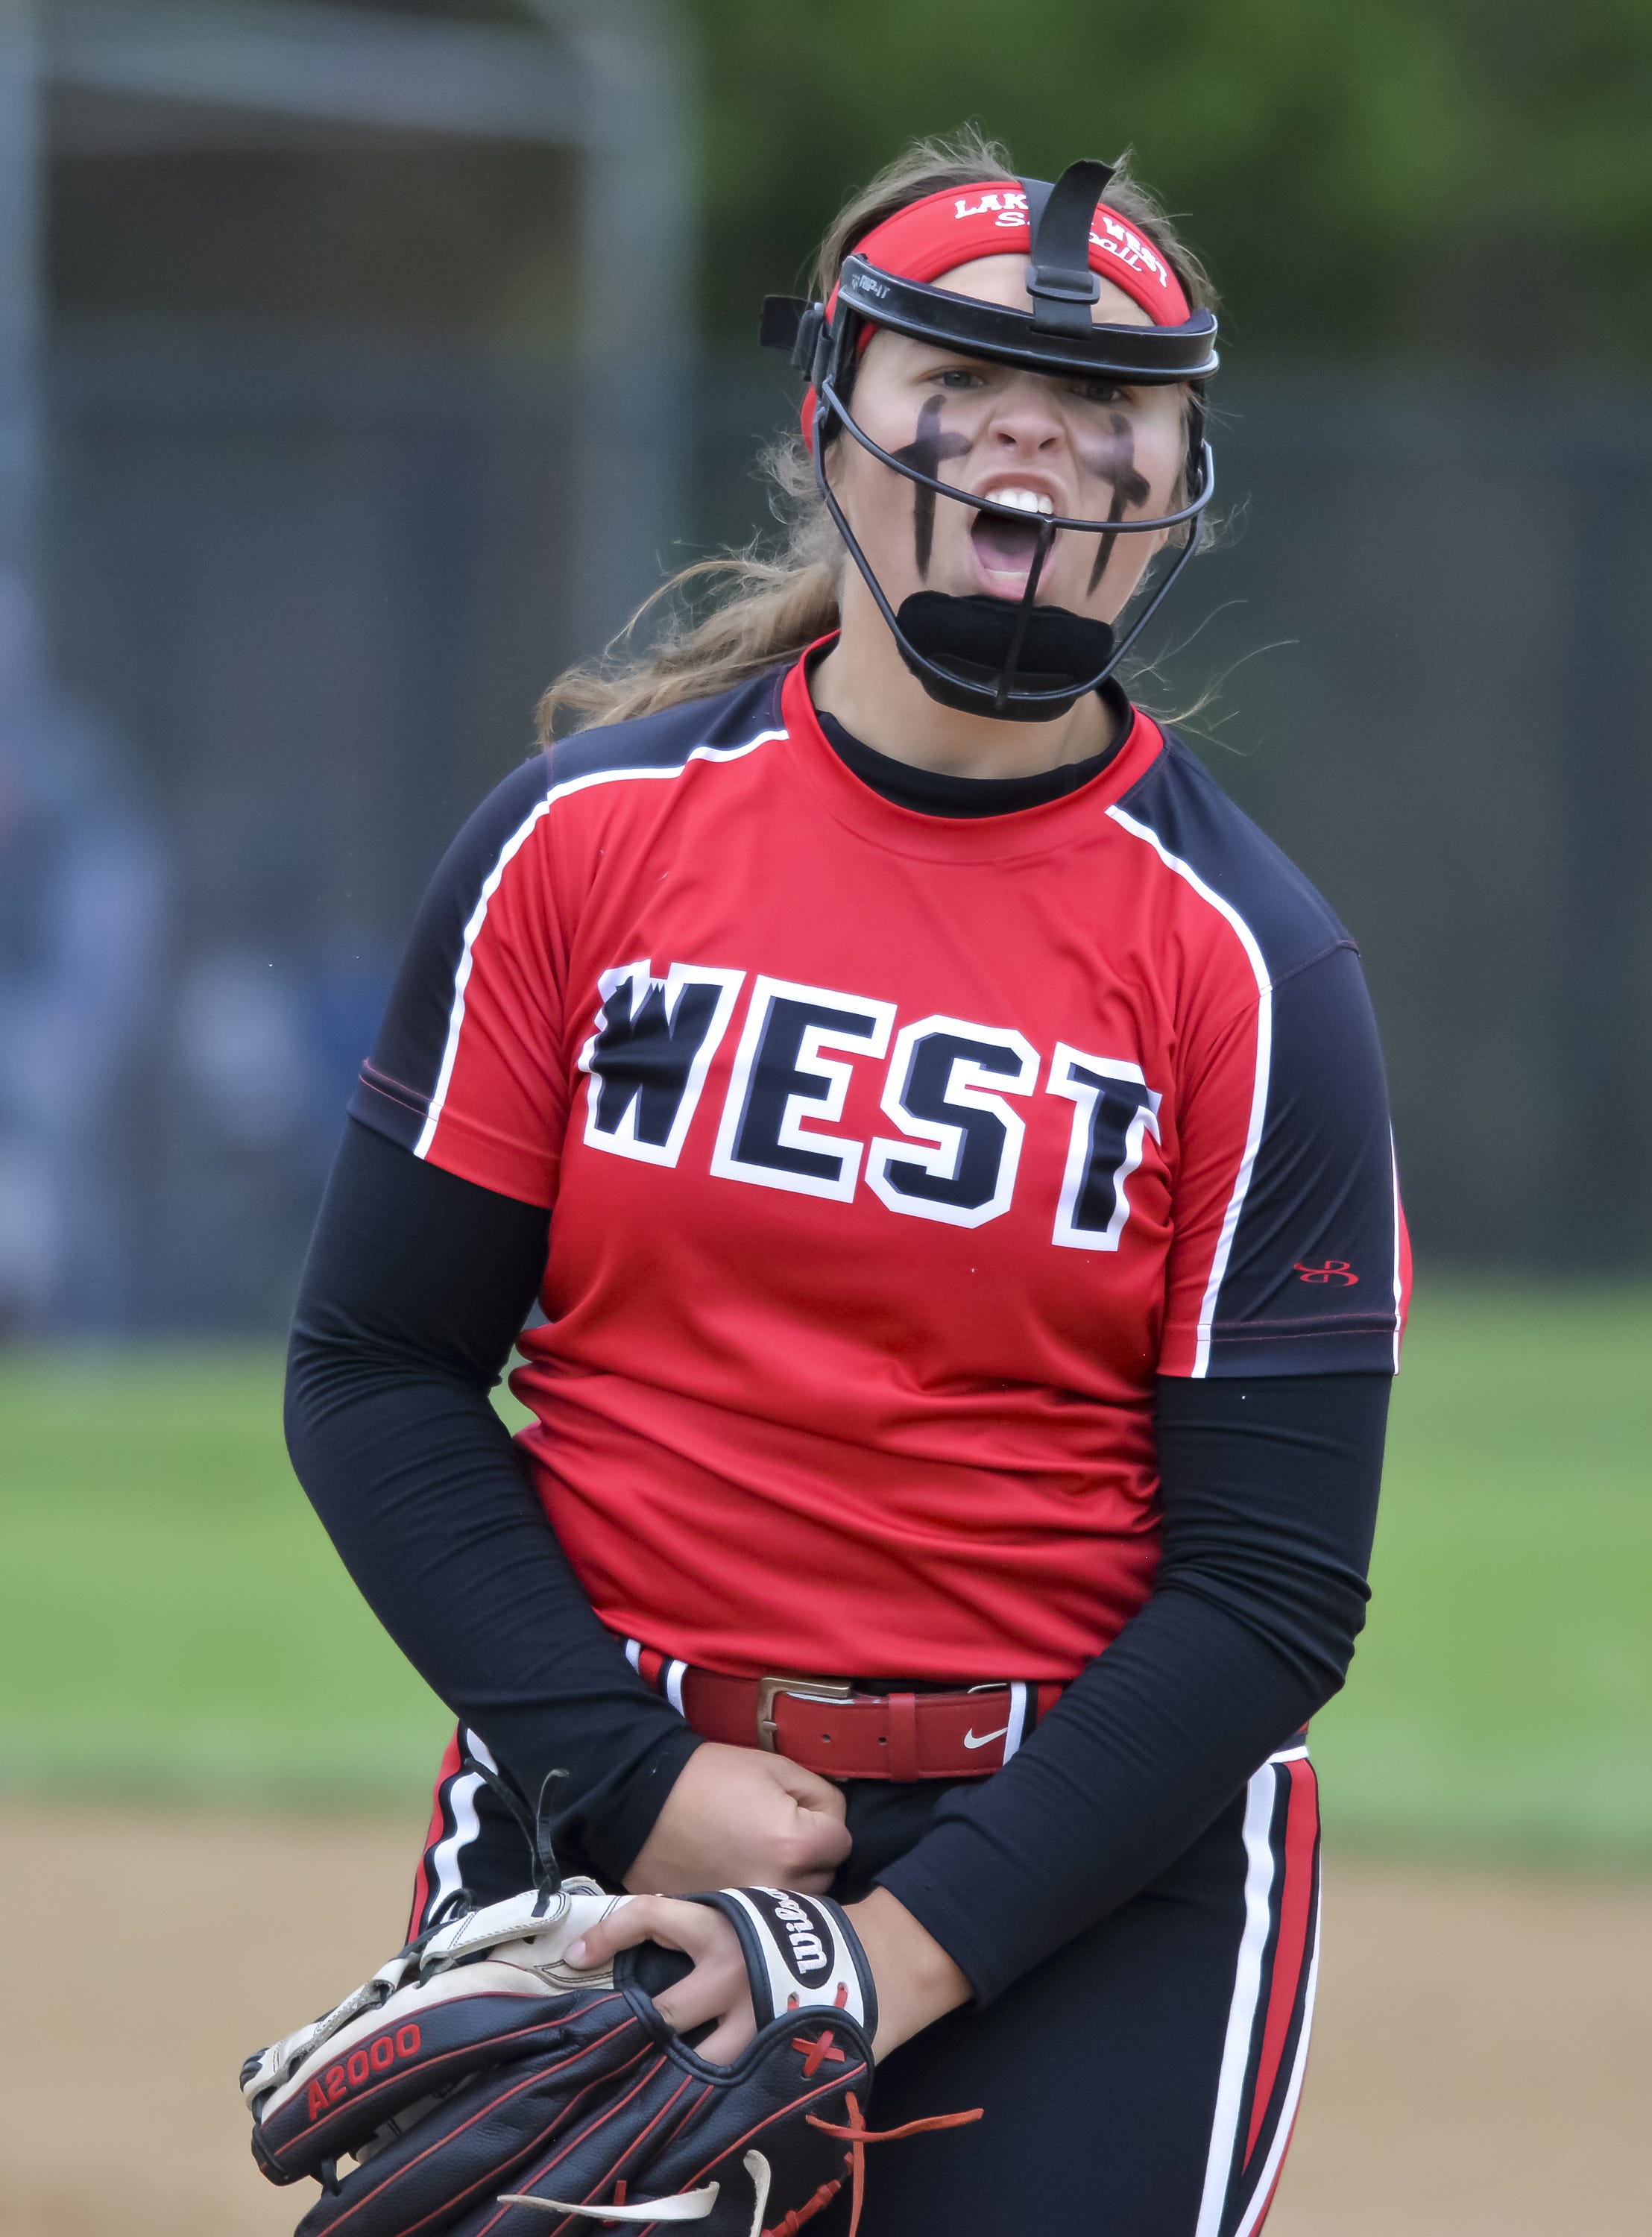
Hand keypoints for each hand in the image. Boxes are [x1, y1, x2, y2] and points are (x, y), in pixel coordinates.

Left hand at [566, 1886, 970, 2066]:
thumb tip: (650, 1942)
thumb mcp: (755, 1911)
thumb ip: (707, 1926)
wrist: (880, 1959)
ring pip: (688, 2062)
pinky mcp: (770, 2062)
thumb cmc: (810, 1932)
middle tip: (614, 2048)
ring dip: (668, 2076)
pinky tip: (690, 2122)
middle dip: (636, 2032)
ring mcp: (748, 2024)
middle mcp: (725, 1974)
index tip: (577, 1958)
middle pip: (659, 2011)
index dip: (606, 1936)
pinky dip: (704, 2106)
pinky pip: (723, 2093)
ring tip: (649, 2092)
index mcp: (719, 1925)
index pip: (647, 1918)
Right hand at [623, 1740, 851, 1895]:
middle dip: (809, 1855)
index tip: (794, 1809)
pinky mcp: (724, 1921)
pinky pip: (760, 1916)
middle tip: (773, 1831)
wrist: (641, 1800)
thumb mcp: (776, 1768)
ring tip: (757, 1854)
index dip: (822, 1820)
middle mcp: (778, 1887)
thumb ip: (821, 1795)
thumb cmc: (710, 1777)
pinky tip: (739, 1873)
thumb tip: (836, 1823)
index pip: (841, 1842)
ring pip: (795, 1902)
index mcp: (795, 1845)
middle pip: (823, 1877)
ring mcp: (749, 1911)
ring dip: (787, 1881)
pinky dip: (756, 1899)